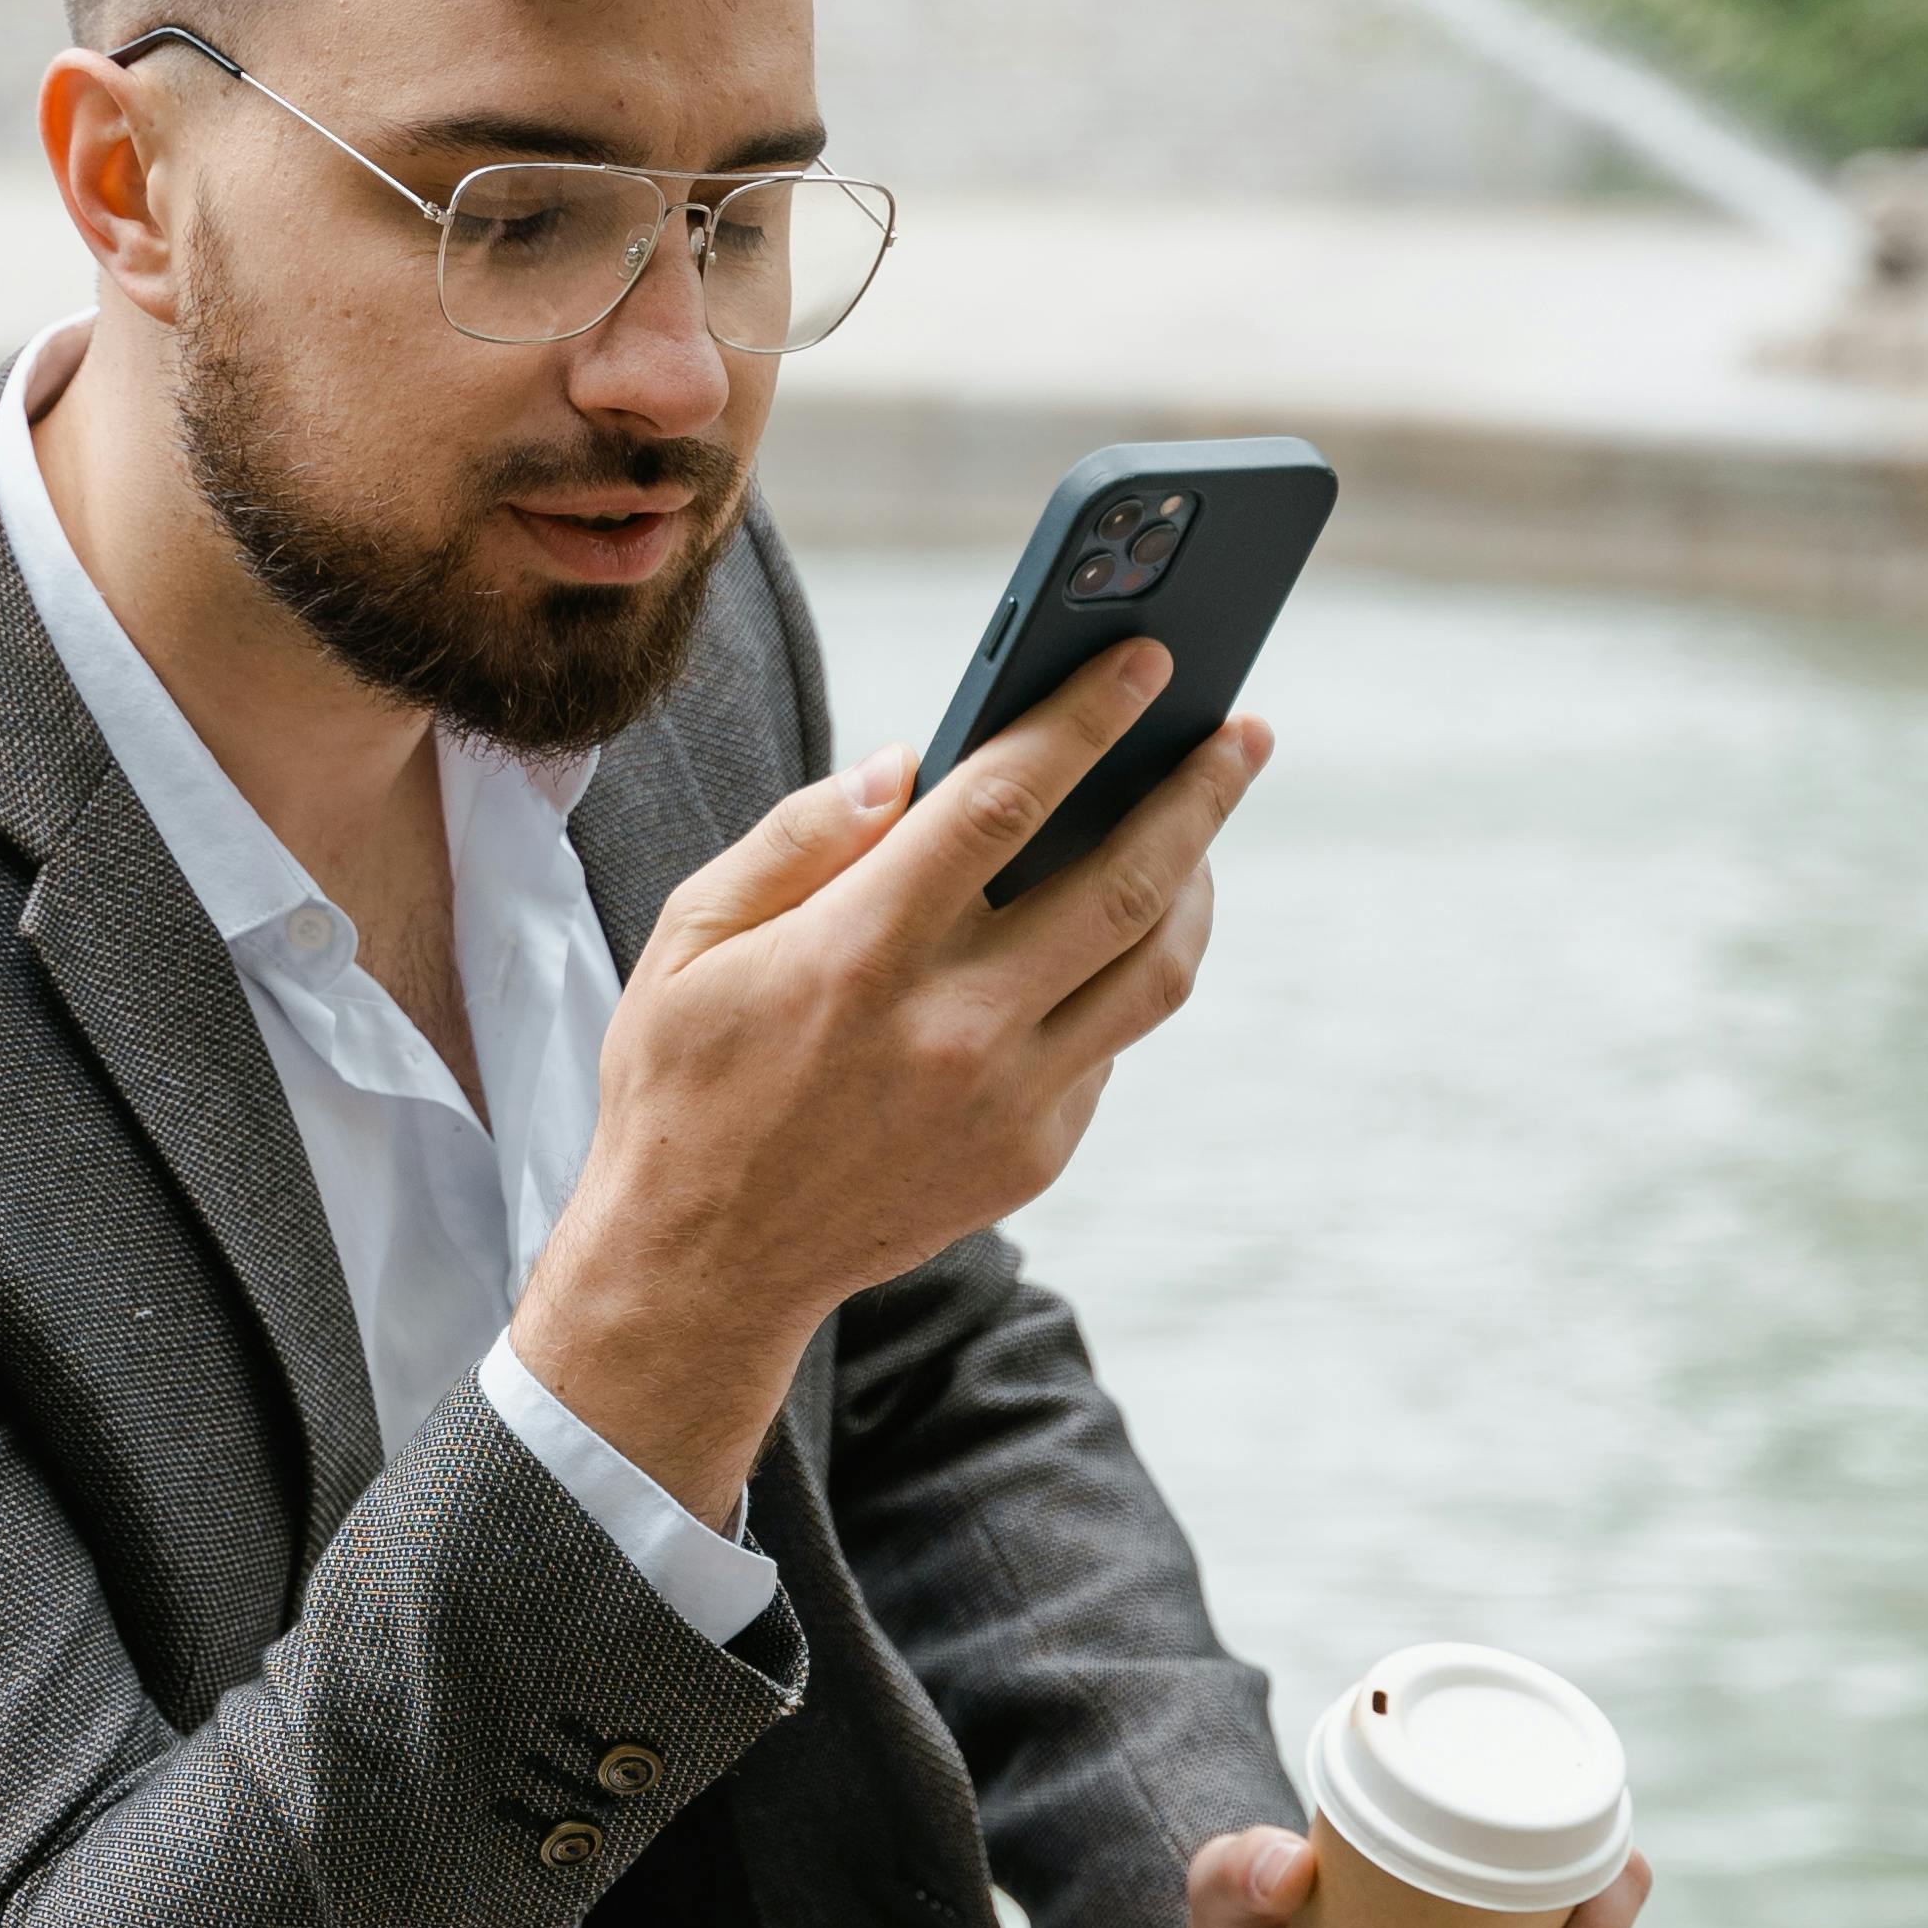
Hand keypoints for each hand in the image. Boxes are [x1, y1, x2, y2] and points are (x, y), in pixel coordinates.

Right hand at [510, 645, 1267, 1525]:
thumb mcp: (692, 937)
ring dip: (1196, 884)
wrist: (701, 1266)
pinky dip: (1122, 975)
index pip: (1005, 803)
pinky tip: (1108, 934)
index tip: (1143, 662)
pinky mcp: (1034, 1155)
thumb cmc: (684, 1081)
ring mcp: (1006, 1100)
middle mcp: (950, 1027)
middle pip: (1123, 882)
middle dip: (1198, 792)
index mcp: (857, 953)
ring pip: (1154, 971)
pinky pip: (1112, 1044)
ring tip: (1203, 827)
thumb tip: (908, 761)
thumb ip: (801, 837)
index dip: (1085, 719)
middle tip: (1242, 731)